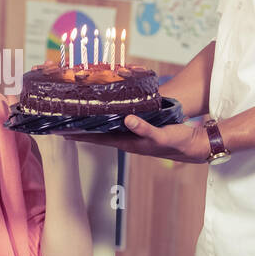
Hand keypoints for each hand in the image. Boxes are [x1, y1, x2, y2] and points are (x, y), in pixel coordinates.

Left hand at [73, 115, 210, 162]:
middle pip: (97, 133)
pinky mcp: (139, 126)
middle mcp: (126, 138)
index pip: (98, 138)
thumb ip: (145, 129)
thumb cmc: (178, 142)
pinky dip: (106, 116)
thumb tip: (128, 119)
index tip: (61, 130)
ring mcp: (132, 133)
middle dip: (79, 129)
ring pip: (105, 127)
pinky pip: (117, 120)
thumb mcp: (162, 136)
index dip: (79, 134)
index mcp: (128, 142)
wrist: (194, 144)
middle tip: (60, 121)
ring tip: (75, 115)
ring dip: (90, 122)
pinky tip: (102, 111)